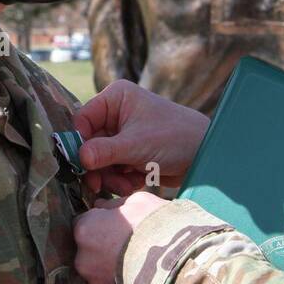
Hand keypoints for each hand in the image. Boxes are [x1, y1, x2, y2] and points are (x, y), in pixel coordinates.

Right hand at [73, 79, 209, 195]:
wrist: (205, 155)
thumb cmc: (174, 138)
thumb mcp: (135, 145)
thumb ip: (104, 151)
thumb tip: (78, 158)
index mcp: (116, 98)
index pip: (83, 119)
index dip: (79, 142)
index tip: (80, 164)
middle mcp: (117, 113)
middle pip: (89, 143)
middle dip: (96, 166)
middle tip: (97, 185)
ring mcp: (124, 134)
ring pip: (100, 159)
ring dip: (109, 176)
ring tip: (125, 185)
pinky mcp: (131, 152)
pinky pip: (113, 168)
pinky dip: (121, 178)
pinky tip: (135, 182)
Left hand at [73, 192, 168, 283]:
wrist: (176, 264)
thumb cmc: (155, 226)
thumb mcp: (138, 202)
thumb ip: (114, 205)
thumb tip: (100, 207)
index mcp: (86, 230)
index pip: (84, 224)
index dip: (100, 224)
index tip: (115, 226)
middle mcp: (84, 259)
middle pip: (90, 253)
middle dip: (105, 250)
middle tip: (130, 247)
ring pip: (101, 276)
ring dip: (114, 272)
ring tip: (139, 267)